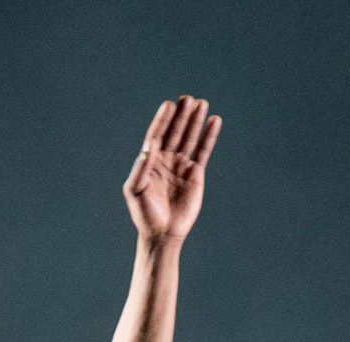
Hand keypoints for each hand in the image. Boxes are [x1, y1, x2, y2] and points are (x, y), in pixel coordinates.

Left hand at [124, 96, 220, 244]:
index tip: (169, 104)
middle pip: (174, 132)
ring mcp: (181, 166)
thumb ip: (140, 169)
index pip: (156, 136)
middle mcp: (166, 161)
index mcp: (150, 163)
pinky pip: (203, 151)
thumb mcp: (135, 190)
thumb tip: (148, 147)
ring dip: (195, 121)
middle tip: (187, 99)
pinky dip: (209, 136)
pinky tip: (214, 121)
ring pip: (189, 138)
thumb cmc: (145, 214)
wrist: (162, 234)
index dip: (162, 120)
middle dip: (181, 116)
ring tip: (201, 103)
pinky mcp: (195, 174)